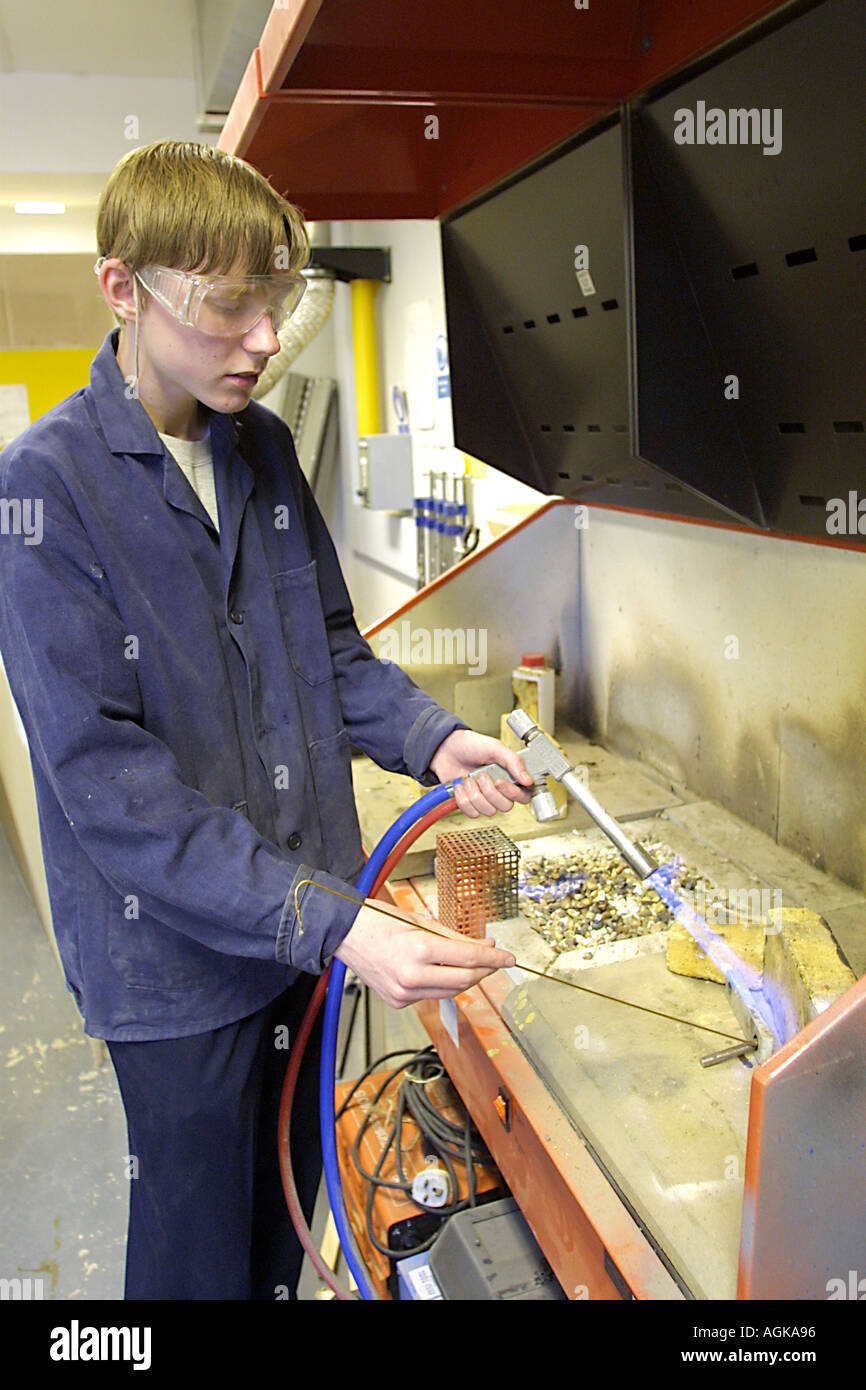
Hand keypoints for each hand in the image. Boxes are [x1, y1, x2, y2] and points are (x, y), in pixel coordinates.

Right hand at [333, 900, 515, 1008]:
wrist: (345, 934)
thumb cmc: (379, 921)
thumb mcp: (422, 922)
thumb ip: (455, 937)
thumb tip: (484, 945)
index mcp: (419, 950)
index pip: (468, 958)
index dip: (493, 958)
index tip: (508, 958)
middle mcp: (412, 976)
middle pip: (464, 980)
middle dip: (484, 970)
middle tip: (494, 959)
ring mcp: (404, 993)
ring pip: (450, 991)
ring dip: (465, 978)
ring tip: (470, 963)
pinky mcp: (399, 1002)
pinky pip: (431, 995)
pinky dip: (441, 984)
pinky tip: (439, 970)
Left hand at [428, 728, 533, 817]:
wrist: (447, 749)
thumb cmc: (472, 745)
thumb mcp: (495, 748)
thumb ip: (514, 762)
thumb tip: (528, 780)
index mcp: (511, 777)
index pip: (524, 796)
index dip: (514, 793)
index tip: (500, 782)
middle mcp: (501, 790)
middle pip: (506, 807)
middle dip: (490, 792)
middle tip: (481, 775)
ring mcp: (485, 798)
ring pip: (488, 811)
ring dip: (475, 795)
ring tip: (468, 779)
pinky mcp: (471, 804)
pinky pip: (472, 813)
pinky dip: (463, 799)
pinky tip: (461, 786)